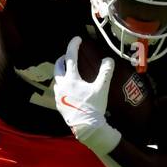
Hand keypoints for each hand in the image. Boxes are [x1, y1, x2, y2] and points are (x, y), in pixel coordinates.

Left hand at [52, 36, 120, 154]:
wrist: (85, 127)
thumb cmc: (93, 108)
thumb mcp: (101, 89)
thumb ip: (105, 73)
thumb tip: (109, 60)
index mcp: (71, 79)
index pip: (70, 57)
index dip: (74, 46)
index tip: (77, 38)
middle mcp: (61, 85)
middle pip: (58, 67)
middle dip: (63, 59)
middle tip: (69, 56)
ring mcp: (58, 95)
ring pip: (57, 79)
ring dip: (62, 73)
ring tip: (69, 73)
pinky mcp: (58, 104)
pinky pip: (58, 91)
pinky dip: (63, 85)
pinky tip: (69, 89)